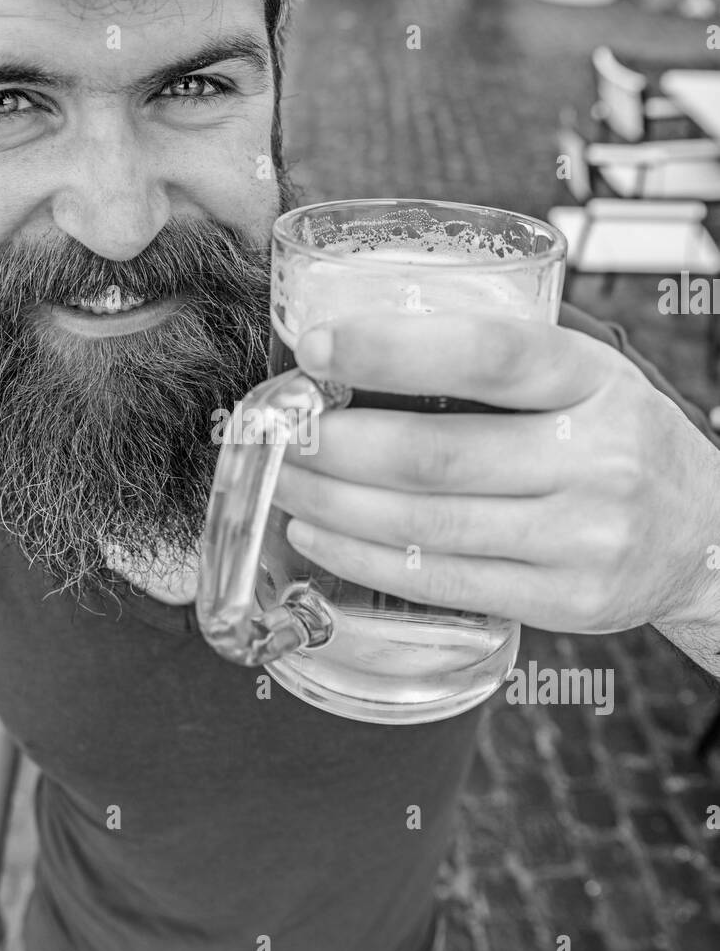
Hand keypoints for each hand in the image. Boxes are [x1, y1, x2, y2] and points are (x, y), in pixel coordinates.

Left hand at [273, 312, 719, 634]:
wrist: (706, 533)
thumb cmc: (619, 438)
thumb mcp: (583, 377)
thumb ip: (496, 364)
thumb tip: (353, 350)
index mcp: (593, 380)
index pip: (489, 354)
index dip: (393, 350)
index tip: (315, 348)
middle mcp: (596, 459)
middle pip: (435, 456)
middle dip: (332, 446)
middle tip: (274, 432)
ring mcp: (583, 538)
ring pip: (426, 525)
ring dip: (333, 504)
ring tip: (283, 481)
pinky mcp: (565, 602)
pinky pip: (442, 582)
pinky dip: (364, 559)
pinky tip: (320, 533)